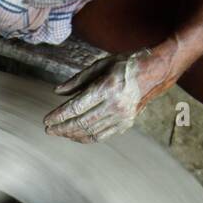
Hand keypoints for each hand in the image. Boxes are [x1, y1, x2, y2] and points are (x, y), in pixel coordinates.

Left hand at [43, 50, 170, 143]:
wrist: (155, 73)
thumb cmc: (125, 65)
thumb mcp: (100, 65)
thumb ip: (77, 80)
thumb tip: (57, 92)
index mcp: (107, 88)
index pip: (77, 107)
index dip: (59, 116)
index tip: (46, 120)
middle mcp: (115, 105)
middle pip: (81, 122)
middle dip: (62, 128)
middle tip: (48, 130)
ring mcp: (122, 117)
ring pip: (90, 132)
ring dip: (71, 134)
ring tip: (59, 132)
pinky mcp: (125, 124)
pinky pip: (101, 136)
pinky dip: (85, 138)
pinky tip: (74, 135)